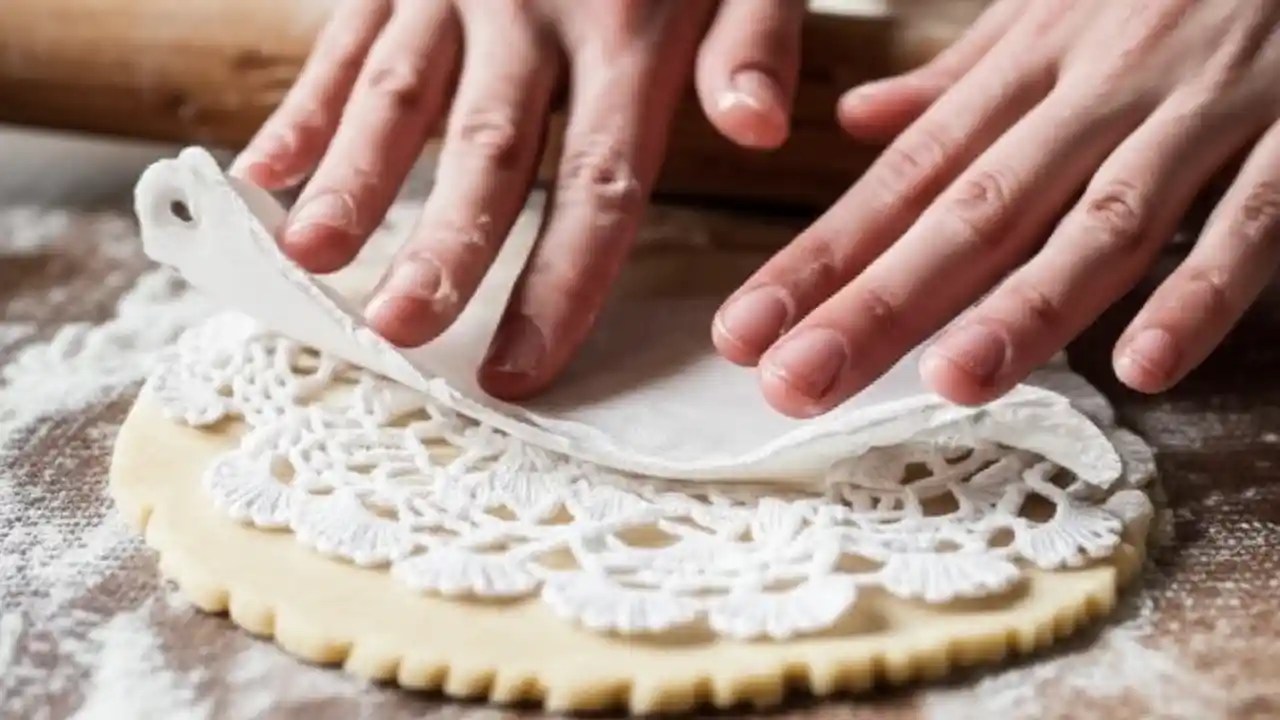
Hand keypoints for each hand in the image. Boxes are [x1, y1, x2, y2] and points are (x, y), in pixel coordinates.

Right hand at [232, 0, 802, 397]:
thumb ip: (753, 40)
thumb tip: (755, 130)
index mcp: (631, 30)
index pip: (600, 182)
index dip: (560, 284)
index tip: (521, 369)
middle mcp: (537, 14)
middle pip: (487, 152)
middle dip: (442, 249)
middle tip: (398, 334)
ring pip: (401, 93)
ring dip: (353, 178)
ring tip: (309, 258)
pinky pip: (354, 35)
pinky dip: (308, 101)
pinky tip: (268, 169)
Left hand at [714, 0, 1279, 416]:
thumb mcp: (1049, 7)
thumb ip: (958, 78)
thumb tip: (856, 123)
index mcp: (1029, 63)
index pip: (903, 178)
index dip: (819, 259)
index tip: (746, 332)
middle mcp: (1097, 87)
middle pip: (974, 211)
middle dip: (879, 303)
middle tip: (796, 382)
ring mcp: (1199, 107)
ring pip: (1100, 219)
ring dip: (1024, 306)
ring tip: (949, 383)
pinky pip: (1250, 216)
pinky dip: (1201, 290)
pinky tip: (1142, 364)